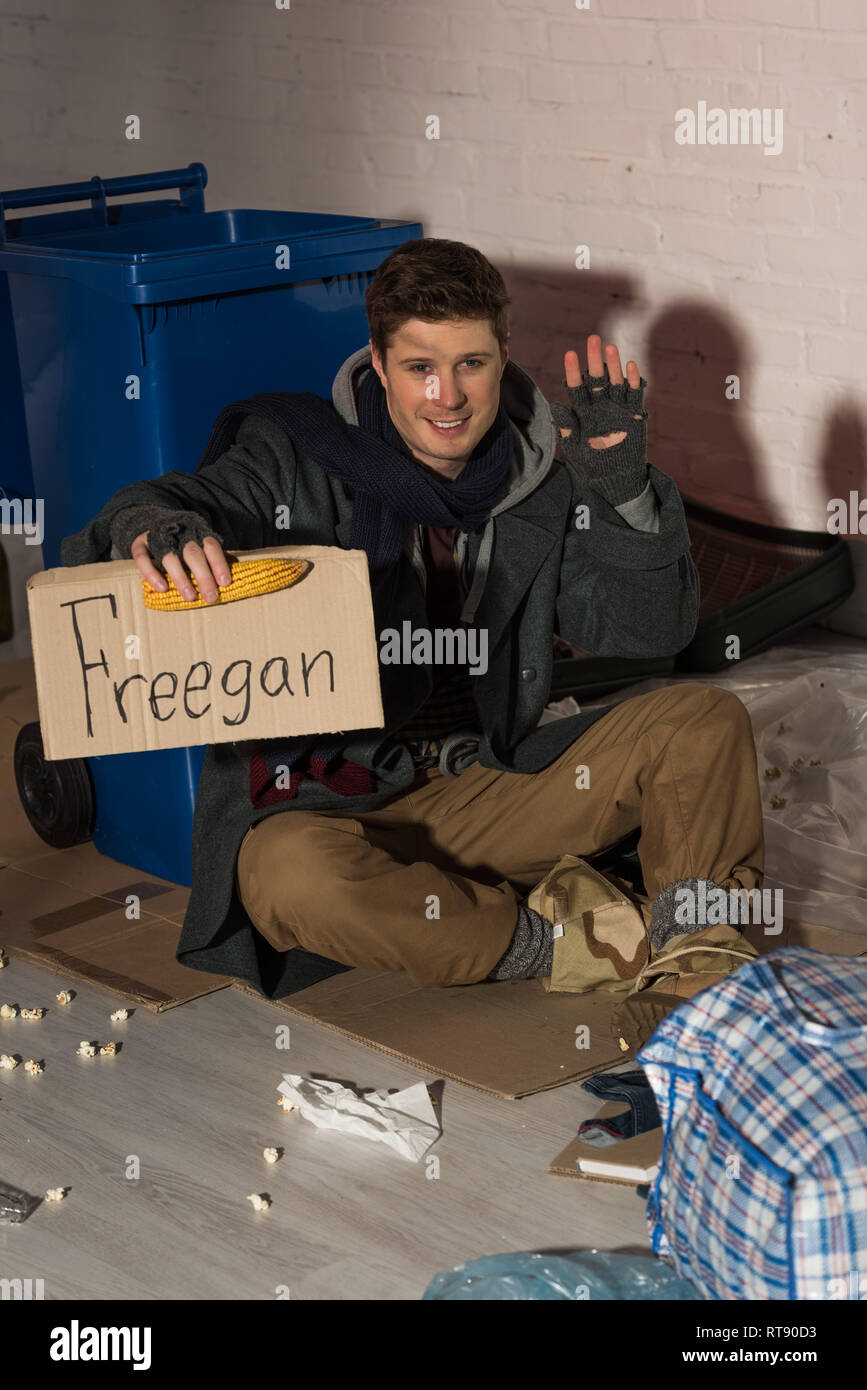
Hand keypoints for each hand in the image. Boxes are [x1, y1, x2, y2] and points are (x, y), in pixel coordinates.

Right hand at [131, 531, 231, 603]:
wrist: (152, 523)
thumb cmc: (182, 543)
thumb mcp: (198, 546)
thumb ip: (209, 561)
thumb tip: (227, 585)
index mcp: (197, 532)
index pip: (211, 546)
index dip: (218, 563)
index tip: (225, 583)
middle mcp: (178, 532)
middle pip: (192, 553)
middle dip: (203, 576)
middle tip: (211, 597)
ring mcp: (157, 536)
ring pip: (169, 556)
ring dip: (181, 578)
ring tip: (190, 597)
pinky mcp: (139, 543)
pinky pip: (143, 558)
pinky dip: (152, 574)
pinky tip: (163, 588)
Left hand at [551, 334, 647, 469]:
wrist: (615, 478)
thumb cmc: (592, 465)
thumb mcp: (576, 448)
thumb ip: (568, 428)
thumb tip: (556, 405)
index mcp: (584, 412)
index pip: (577, 388)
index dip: (574, 372)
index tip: (570, 354)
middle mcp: (600, 406)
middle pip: (597, 378)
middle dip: (595, 360)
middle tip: (593, 338)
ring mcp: (618, 408)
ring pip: (616, 382)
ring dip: (613, 366)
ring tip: (610, 348)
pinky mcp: (634, 414)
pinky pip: (634, 395)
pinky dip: (634, 382)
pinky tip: (630, 366)